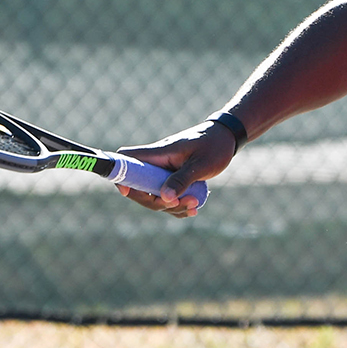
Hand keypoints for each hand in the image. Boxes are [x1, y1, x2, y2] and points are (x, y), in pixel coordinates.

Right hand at [115, 120, 238, 217]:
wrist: (226, 139)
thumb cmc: (213, 146)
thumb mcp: (201, 164)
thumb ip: (182, 179)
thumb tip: (164, 198)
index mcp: (158, 154)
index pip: (127, 159)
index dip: (121, 175)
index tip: (127, 192)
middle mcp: (157, 164)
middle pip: (139, 188)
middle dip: (156, 202)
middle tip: (179, 204)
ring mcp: (163, 173)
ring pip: (155, 197)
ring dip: (172, 207)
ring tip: (195, 204)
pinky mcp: (173, 181)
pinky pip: (168, 199)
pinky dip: (178, 207)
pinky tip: (194, 208)